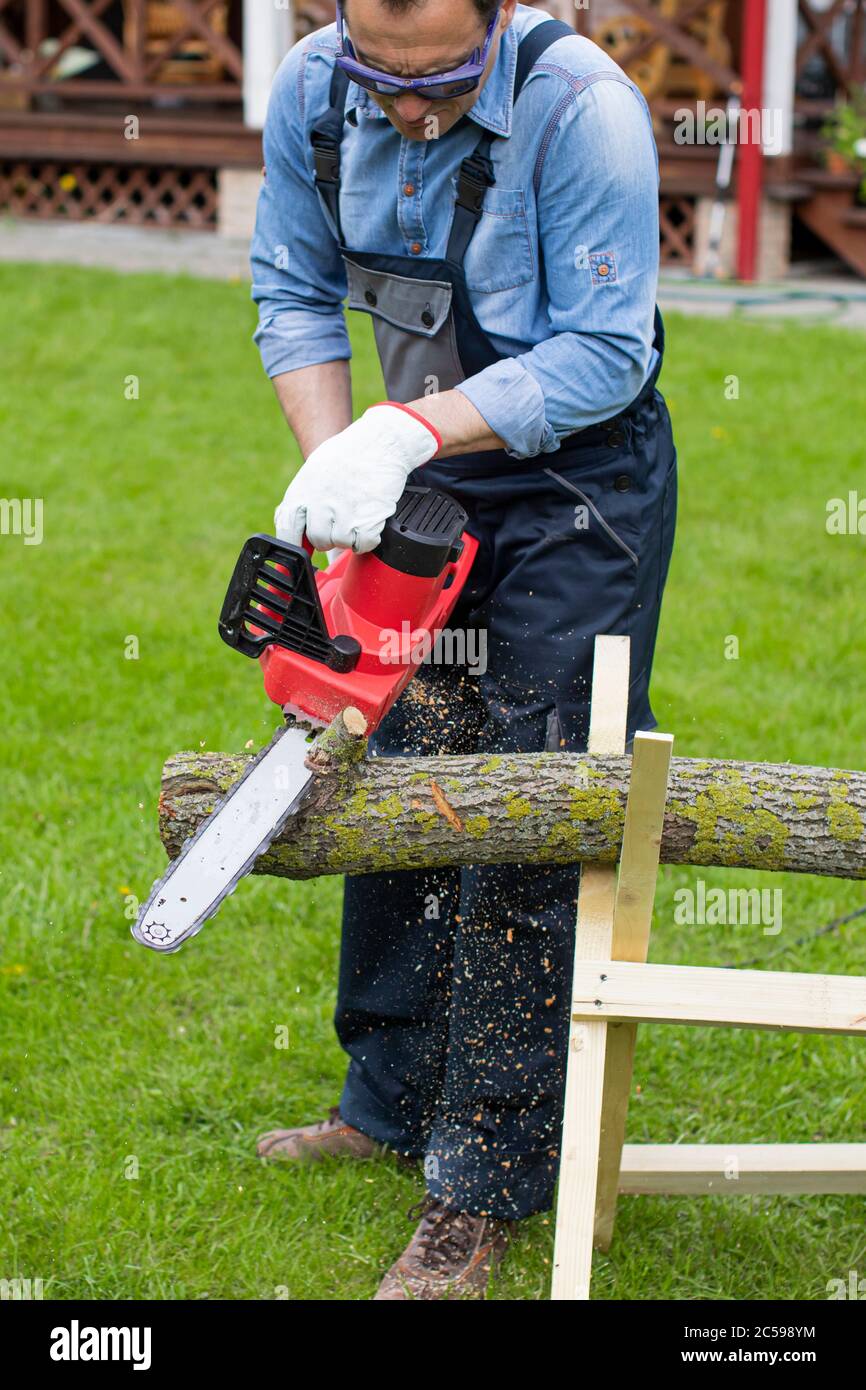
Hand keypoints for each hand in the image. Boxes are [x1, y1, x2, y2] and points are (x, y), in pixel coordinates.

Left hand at [274, 403, 440, 552]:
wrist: (381, 442)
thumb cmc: (348, 454)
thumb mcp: (314, 470)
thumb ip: (302, 499)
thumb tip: (293, 527)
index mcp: (302, 491)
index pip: (287, 530)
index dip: (294, 545)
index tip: (300, 555)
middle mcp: (320, 504)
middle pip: (318, 540)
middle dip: (329, 536)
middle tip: (339, 521)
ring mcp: (343, 513)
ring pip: (340, 542)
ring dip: (349, 535)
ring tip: (356, 514)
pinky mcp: (367, 520)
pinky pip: (363, 544)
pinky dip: (367, 538)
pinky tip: (369, 520)